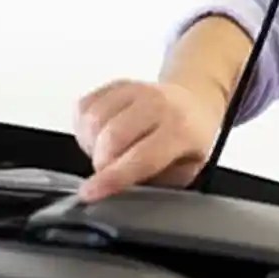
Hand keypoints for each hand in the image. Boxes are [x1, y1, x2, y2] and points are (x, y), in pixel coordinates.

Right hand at [73, 80, 220, 202]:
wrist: (194, 101)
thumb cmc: (188, 140)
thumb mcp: (187, 169)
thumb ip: (156, 182)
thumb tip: (123, 191)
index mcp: (181, 130)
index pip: (142, 157)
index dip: (113, 178)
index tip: (90, 193)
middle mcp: (158, 104)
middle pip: (112, 137)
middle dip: (102, 163)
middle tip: (110, 170)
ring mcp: (135, 89)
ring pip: (93, 121)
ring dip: (92, 144)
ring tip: (109, 150)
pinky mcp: (115, 84)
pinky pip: (84, 107)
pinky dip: (85, 127)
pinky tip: (102, 134)